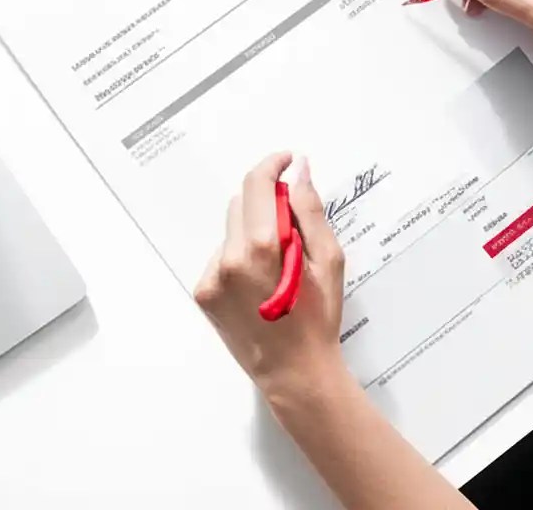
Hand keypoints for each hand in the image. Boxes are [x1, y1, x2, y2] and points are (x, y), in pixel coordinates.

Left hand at [193, 153, 347, 402]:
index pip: (257, 184)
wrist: (294, 372)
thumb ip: (310, 212)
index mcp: (260, 247)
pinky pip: (221, 258)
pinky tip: (259, 285)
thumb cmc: (318, 320)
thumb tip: (300, 173)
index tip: (287, 161)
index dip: (273, 165)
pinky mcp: (203, 292)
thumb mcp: (328, 262)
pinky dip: (239, 260)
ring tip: (277, 270)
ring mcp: (212, 276)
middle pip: (242, 204)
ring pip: (231, 232)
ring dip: (252, 235)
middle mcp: (228, 258)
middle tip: (293, 232)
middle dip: (266, 206)